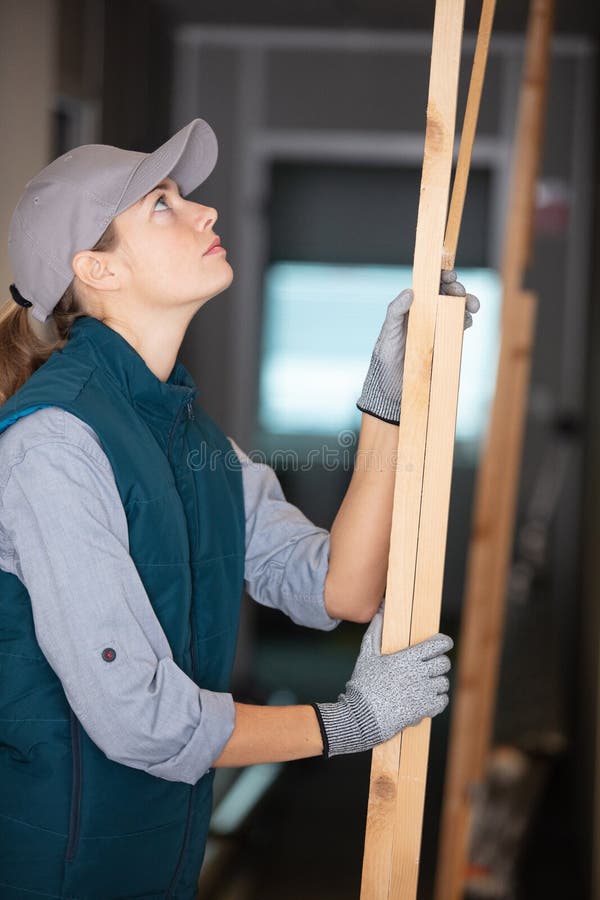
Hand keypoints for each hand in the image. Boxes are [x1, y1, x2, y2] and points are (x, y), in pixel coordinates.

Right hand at [312, 605, 452, 757]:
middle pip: (444, 663)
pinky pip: (442, 701)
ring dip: (437, 681)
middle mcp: (419, 674)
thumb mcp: (367, 656)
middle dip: (440, 662)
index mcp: (408, 658)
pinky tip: (428, 697)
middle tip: (432, 664)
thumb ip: (374, 633)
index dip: (444, 642)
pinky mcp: (425, 709)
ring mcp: (424, 692)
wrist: (363, 715)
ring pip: (444, 683)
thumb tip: (379, 614)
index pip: (438, 644)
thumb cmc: (363, 684)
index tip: (444, 642)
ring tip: (427, 683)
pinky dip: (438, 699)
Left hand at [356, 271, 480, 424]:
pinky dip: (465, 321)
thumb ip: (395, 311)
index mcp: (412, 307)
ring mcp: (436, 327)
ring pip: (456, 309)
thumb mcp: (387, 332)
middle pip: (446, 294)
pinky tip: (466, 321)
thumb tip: (410, 291)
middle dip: (457, 288)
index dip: (440, 276)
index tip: (448, 275)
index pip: (429, 285)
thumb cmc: (386, 355)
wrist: (392, 385)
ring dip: (466, 303)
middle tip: (459, 291)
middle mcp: (426, 314)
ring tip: (471, 306)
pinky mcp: (444, 342)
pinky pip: (458, 327)